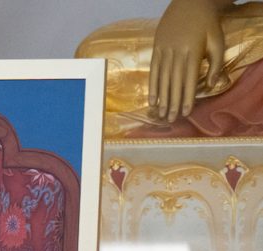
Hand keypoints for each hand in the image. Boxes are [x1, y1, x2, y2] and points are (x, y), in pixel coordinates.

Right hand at [151, 0, 228, 122]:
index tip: (186, 112)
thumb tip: (210, 84)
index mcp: (193, 52)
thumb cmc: (206, 23)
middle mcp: (176, 53)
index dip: (187, 97)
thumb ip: (214, 63)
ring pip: (162, 79)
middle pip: (174, 82)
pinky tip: (152, 99)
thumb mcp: (217, 40)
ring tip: (161, 113)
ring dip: (162, 98)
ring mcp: (164, 51)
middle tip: (170, 119)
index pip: (189, 79)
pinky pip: (153, 70)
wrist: (189, 3)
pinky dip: (152, 86)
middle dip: (172, 102)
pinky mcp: (156, 49)